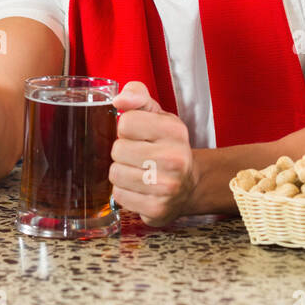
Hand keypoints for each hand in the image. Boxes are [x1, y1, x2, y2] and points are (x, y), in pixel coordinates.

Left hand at [109, 81, 196, 225]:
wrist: (189, 184)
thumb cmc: (166, 145)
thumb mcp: (157, 115)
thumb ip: (137, 96)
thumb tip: (118, 100)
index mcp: (174, 130)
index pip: (126, 123)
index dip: (127, 128)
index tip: (139, 135)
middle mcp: (174, 158)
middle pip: (118, 150)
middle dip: (123, 152)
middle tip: (138, 156)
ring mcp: (167, 186)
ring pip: (115, 174)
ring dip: (121, 173)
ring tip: (138, 172)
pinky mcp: (157, 208)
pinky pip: (119, 196)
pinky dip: (124, 192)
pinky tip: (139, 188)